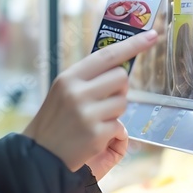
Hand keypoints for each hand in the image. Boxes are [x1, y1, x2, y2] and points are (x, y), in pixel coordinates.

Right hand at [22, 31, 156, 177]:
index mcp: (69, 78)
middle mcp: (77, 92)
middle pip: (121, 77)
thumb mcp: (63, 91)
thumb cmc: (55, 121)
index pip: (106, 55)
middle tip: (104, 100)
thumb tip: (121, 67)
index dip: (132, 45)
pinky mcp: (96, 134)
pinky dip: (112, 132)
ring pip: (123, 102)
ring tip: (94, 121)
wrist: (40, 156)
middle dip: (119, 88)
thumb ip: (88, 78)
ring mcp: (87, 113)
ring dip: (115, 112)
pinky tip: (94, 137)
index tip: (152, 36)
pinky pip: (120, 126)